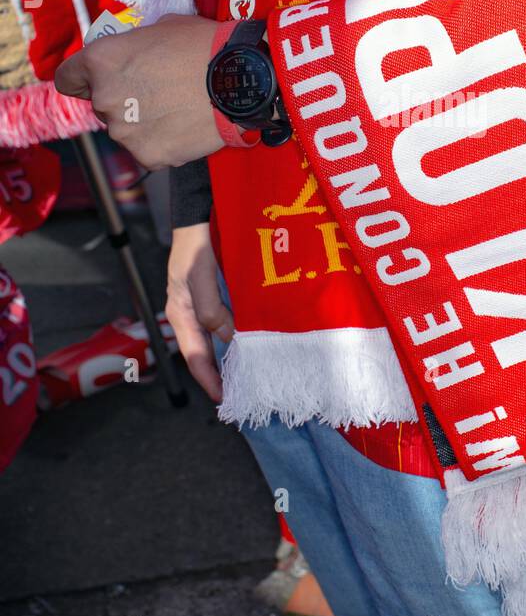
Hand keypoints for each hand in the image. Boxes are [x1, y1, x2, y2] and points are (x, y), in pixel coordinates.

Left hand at [55, 15, 222, 169]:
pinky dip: (163, 142)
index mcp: (101, 60)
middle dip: (123, 99)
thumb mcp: (163, 27)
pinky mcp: (147, 155)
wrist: (241, 81)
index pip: (68, 79)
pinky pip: (148, 150)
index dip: (84, 79)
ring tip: (178, 109)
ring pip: (125, 130)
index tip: (99, 81)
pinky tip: (185, 127)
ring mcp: (124, 131)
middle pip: (101, 105)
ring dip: (143, 123)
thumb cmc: (205, 46)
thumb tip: (135, 55)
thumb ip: (136, 45)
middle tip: (159, 91)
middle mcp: (104, 98)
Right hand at [166, 222, 233, 401]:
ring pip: (217, 340)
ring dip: (232, 357)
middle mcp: (190, 314)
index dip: (209, 379)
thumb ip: (211, 308)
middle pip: (205, 353)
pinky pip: (226, 324)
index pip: (194, 356)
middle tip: (242, 393)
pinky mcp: (215, 296)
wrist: (198, 216)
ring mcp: (201, 306)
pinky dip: (239, 336)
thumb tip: (229, 337)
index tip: (224, 398)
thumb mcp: (200, 276)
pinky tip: (255, 341)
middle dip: (221, 375)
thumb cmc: (195, 245)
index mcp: (180, 313)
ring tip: (251, 373)